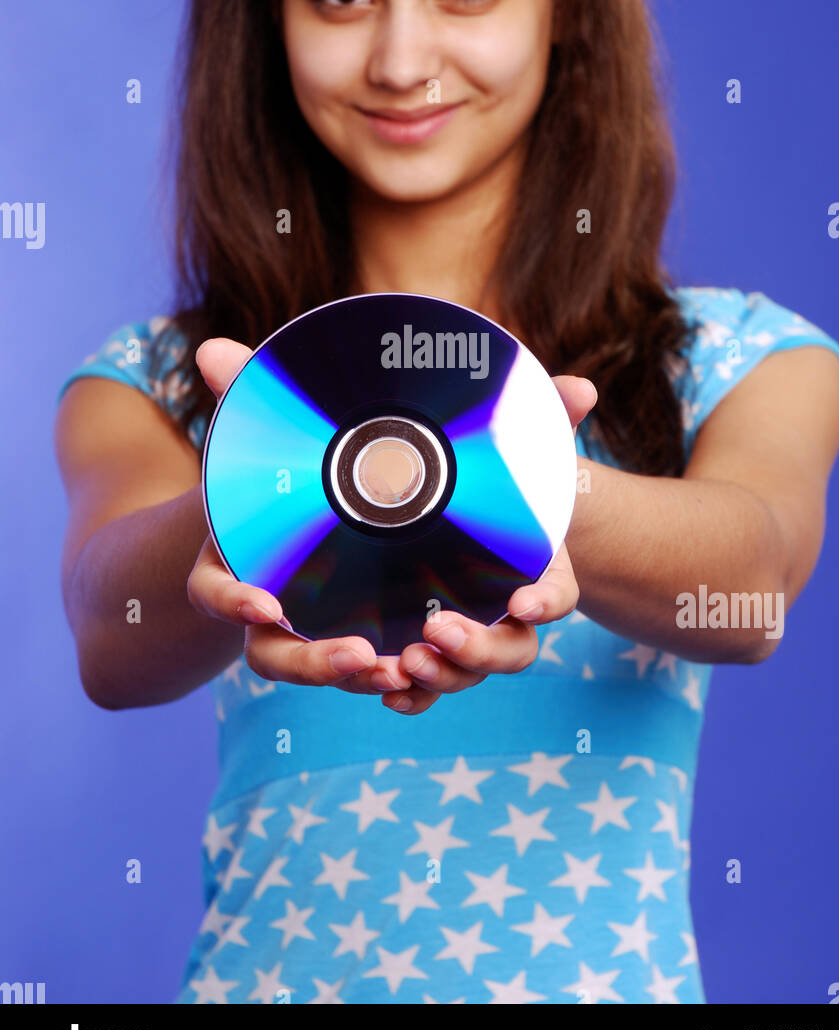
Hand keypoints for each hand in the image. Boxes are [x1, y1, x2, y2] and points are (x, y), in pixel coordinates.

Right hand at [187, 338, 409, 698]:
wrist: (312, 498)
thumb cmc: (286, 465)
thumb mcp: (271, 428)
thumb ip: (250, 392)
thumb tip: (213, 347)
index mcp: (234, 559)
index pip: (215, 590)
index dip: (233, 602)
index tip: (263, 605)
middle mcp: (270, 604)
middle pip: (274, 655)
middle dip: (315, 663)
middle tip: (361, 657)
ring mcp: (317, 626)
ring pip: (329, 669)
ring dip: (365, 677)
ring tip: (407, 669)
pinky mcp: (366, 635)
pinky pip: (377, 673)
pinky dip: (406, 682)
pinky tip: (434, 670)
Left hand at [383, 374, 597, 714]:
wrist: (480, 512)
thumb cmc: (506, 479)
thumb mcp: (523, 445)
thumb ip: (548, 417)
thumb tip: (578, 388)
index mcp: (542, 569)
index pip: (557, 593)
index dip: (545, 602)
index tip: (524, 603)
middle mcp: (510, 610)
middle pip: (513, 649)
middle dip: (479, 648)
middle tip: (438, 631)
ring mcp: (474, 632)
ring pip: (469, 672)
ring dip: (442, 675)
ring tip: (402, 662)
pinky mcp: (435, 647)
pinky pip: (430, 684)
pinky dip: (412, 694)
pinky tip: (385, 690)